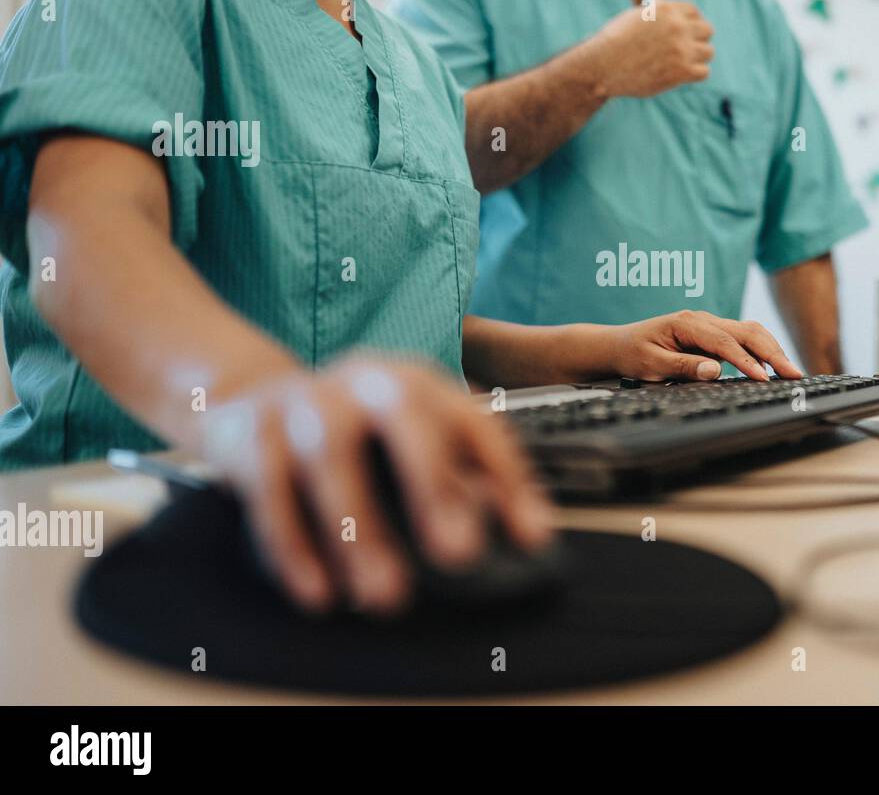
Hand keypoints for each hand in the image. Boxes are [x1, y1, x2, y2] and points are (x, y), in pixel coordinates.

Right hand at [201, 354, 551, 614]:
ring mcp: (304, 401)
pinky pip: (270, 488)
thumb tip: (524, 528)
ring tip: (386, 597)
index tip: (533, 539)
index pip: (474, 423)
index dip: (507, 477)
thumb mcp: (410, 447)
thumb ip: (464, 482)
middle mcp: (365, 382)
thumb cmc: (354, 437)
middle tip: (460, 555)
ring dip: (360, 530)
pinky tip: (319, 594)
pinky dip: (294, 544)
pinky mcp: (248, 432)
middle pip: (405, 419)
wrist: (246, 402)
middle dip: (434, 486)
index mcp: (418, 385)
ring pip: (331, 456)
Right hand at [589, 0, 714, 97]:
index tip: (686, 32)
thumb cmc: (614, 41)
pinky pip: (704, 72)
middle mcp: (677, 26)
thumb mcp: (633, 16)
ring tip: (684, 63)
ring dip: (698, 57)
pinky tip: (683, 75)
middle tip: (687, 49)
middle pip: (707, 30)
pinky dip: (695, 74)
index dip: (691, 22)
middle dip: (698, 39)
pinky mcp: (682, 71)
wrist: (604, 66)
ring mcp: (682, 48)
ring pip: (709, 51)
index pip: (694, 11)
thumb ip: (652, 9)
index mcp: (666, 9)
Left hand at [606, 310, 803, 381]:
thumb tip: (715, 371)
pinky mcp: (714, 334)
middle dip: (773, 353)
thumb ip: (683, 366)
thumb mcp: (651, 364)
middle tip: (794, 374)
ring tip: (791, 371)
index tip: (763, 378)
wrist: (620, 344)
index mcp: (687, 323)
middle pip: (747, 331)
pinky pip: (744, 338)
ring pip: (751, 331)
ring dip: (772, 350)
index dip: (746, 360)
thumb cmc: (633, 354)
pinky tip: (774, 366)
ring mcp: (710, 325)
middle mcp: (703, 319)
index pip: (724, 341)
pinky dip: (763, 350)